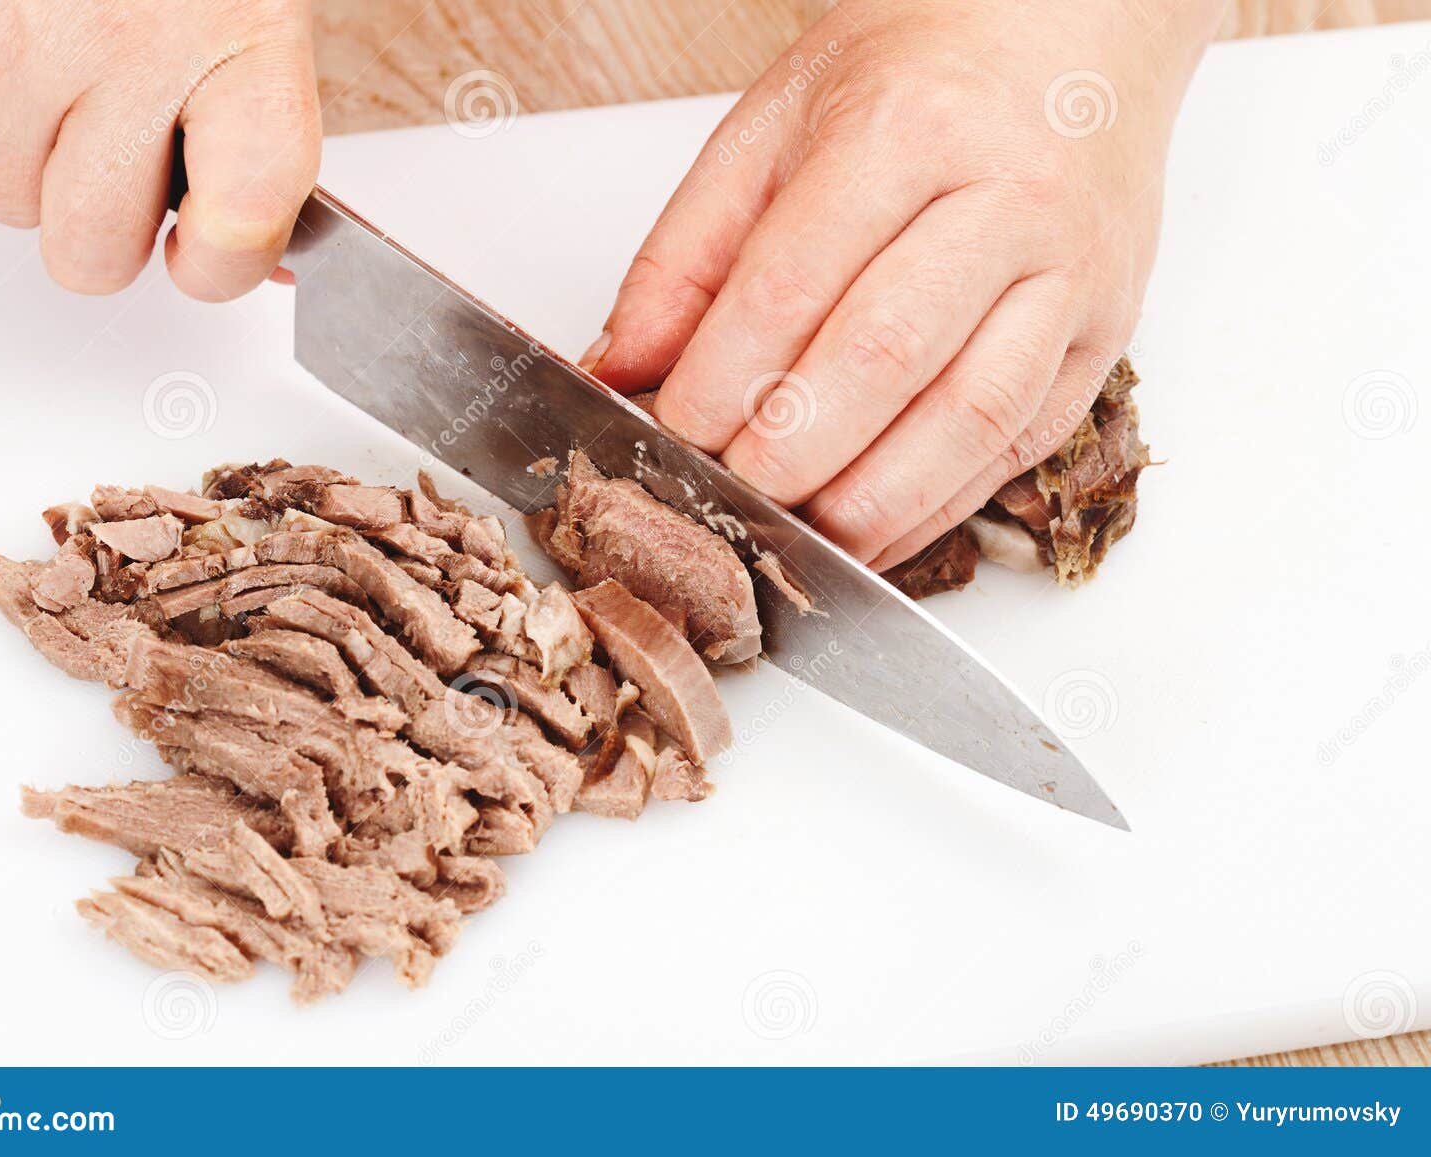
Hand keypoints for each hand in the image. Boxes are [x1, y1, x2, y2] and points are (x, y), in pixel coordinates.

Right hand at [0, 0, 320, 300]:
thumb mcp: (242, 11)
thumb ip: (252, 135)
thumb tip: (256, 259)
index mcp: (240, 34)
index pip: (244, 220)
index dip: (222, 266)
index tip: (206, 256)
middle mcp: (128, 41)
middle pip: (92, 252)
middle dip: (99, 222)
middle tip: (113, 150)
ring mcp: (13, 36)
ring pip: (4, 197)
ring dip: (27, 152)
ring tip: (56, 56)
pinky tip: (3, 29)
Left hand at [584, 0, 1220, 568]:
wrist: (1068, 36)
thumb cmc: (916, 73)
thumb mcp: (772, 124)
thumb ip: (686, 251)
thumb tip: (619, 368)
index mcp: (906, 128)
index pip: (793, 281)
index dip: (722, 375)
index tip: (674, 430)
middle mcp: (1006, 198)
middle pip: (884, 355)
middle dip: (790, 449)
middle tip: (729, 495)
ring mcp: (1071, 273)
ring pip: (970, 417)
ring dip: (872, 501)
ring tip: (800, 537)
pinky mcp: (1107, 335)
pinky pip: (1022, 444)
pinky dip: (940, 506)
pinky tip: (875, 532)